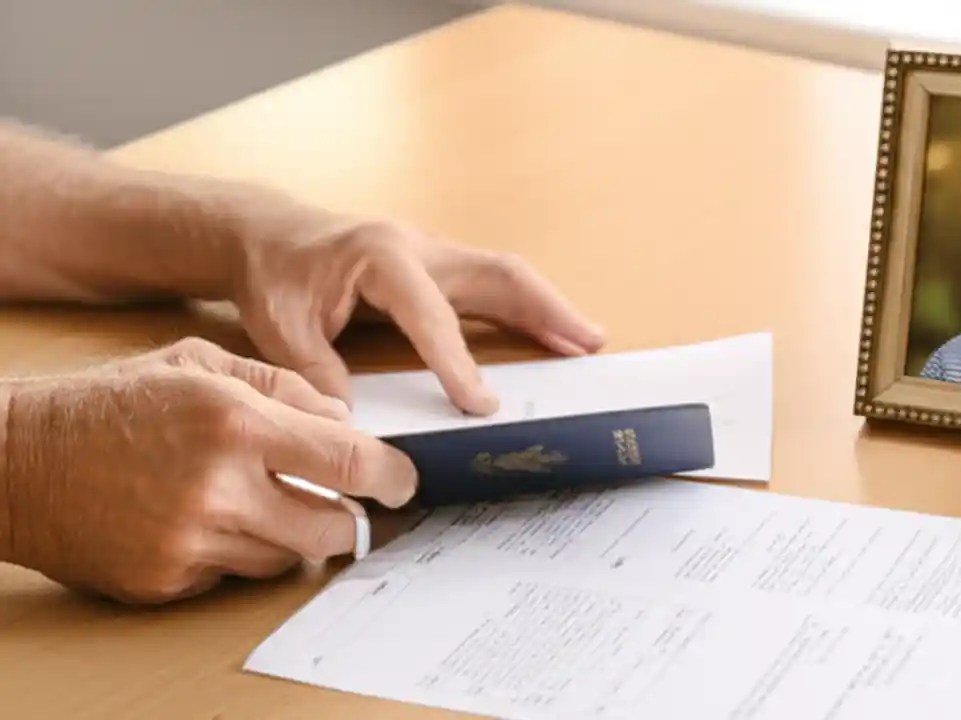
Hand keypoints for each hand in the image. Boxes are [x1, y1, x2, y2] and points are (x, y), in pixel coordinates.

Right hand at [2, 338, 417, 603]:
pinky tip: (206, 520)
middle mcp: (220, 488)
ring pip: (286, 557)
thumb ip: (286, 386)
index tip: (404, 482)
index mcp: (236, 422)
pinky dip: (236, 552)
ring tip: (257, 499)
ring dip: (290, 534)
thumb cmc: (112, 400)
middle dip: (350, 517)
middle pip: (333, 528)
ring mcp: (191, 543)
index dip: (392, 477)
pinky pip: (233, 576)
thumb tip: (346, 421)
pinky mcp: (167, 581)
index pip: (350, 463)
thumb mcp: (202, 362)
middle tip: (345, 502)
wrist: (17, 459)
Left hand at [231, 204, 605, 412]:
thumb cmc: (274, 274)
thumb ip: (316, 374)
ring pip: (504, 276)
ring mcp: (432, 253)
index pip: (432, 317)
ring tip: (588, 341)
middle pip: (497, 274)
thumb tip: (352, 422)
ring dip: (548, 308)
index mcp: (381, 257)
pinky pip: (491, 284)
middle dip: (546, 310)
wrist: (266, 233)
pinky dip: (525, 308)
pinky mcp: (436, 266)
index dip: (459, 363)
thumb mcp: (281, 328)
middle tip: (589, 343)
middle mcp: (418, 248)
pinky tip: (549, 334)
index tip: (482, 405)